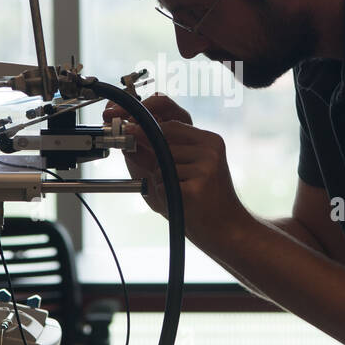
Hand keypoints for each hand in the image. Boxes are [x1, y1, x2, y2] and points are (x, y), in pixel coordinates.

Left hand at [102, 94, 245, 247]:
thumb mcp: (174, 171)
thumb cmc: (199, 202)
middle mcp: (209, 146)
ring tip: (179, 193)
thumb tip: (128, 135)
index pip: (168, 115)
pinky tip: (182, 202)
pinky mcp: (199, 184)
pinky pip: (163, 184)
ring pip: (160, 164)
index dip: (140, 115)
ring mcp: (207, 164)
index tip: (118, 118)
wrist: (226, 230)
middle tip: (160, 173)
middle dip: (150, 156)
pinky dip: (163, 195)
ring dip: (158, 180)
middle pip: (162, 138)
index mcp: (205, 139)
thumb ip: (152, 152)